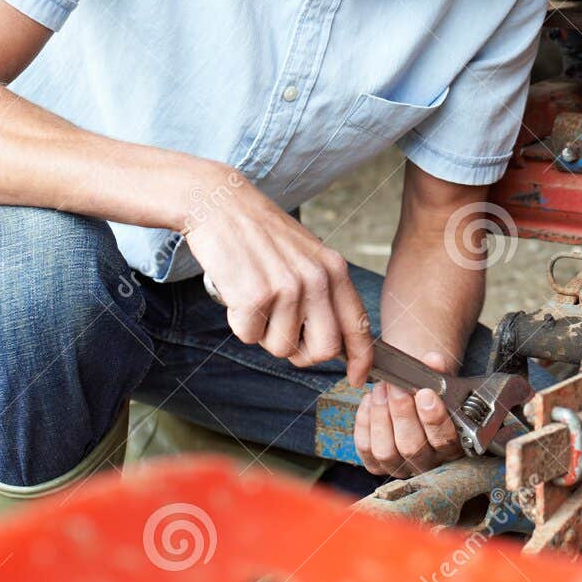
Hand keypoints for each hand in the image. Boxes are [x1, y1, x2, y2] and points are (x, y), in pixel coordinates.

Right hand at [182, 164, 372, 382]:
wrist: (220, 205)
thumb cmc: (261, 235)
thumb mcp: (307, 256)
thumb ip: (323, 293)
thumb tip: (332, 343)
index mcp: (334, 269)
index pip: (359, 325)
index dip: (361, 359)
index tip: (356, 377)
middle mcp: (317, 280)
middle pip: (323, 350)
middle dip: (302, 354)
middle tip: (282, 334)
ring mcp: (287, 289)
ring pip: (281, 347)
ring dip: (264, 333)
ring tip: (255, 297)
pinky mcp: (255, 297)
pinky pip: (248, 336)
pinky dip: (239, 323)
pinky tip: (237, 293)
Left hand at [352, 350, 464, 476]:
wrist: (414, 399)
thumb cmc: (430, 394)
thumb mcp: (439, 382)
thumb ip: (438, 371)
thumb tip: (434, 360)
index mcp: (452, 445)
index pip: (445, 441)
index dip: (434, 419)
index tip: (425, 393)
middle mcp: (428, 462)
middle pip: (412, 447)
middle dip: (402, 413)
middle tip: (396, 386)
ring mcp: (400, 467)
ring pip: (386, 451)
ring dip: (381, 416)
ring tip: (381, 389)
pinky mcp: (377, 465)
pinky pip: (366, 449)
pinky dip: (364, 423)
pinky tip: (370, 401)